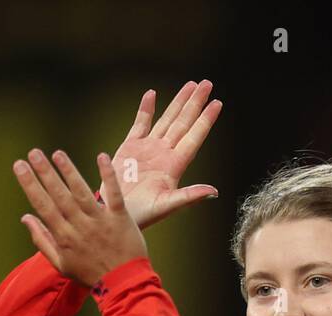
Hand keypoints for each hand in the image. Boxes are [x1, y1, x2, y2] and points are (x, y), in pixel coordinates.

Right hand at [14, 148, 147, 286]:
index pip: (43, 206)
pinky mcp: (121, 217)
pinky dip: (107, 175)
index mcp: (64, 237)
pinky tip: (100, 156)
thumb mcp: (61, 264)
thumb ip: (42, 240)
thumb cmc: (91, 275)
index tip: (19, 166)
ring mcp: (100, 221)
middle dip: (44, 173)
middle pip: (59, 195)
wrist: (124, 284)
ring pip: (81, 192)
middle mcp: (80, 226)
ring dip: (69, 171)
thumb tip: (25, 218)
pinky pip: (114, 193)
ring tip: (57, 153)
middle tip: (33, 152)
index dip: (30, 185)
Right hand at [111, 80, 222, 227]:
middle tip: (207, 83)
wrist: (114, 213)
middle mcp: (164, 153)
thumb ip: (188, 197)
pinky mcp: (130, 146)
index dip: (206, 120)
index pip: (194, 137)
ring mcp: (148, 148)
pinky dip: (145, 109)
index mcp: (174, 166)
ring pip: (167, 119)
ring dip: (178, 102)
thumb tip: (214, 191)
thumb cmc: (141, 215)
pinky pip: (140, 124)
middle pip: (184, 123)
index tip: (217, 103)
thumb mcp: (166, 206)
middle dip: (195, 103)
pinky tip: (152, 94)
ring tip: (190, 85)